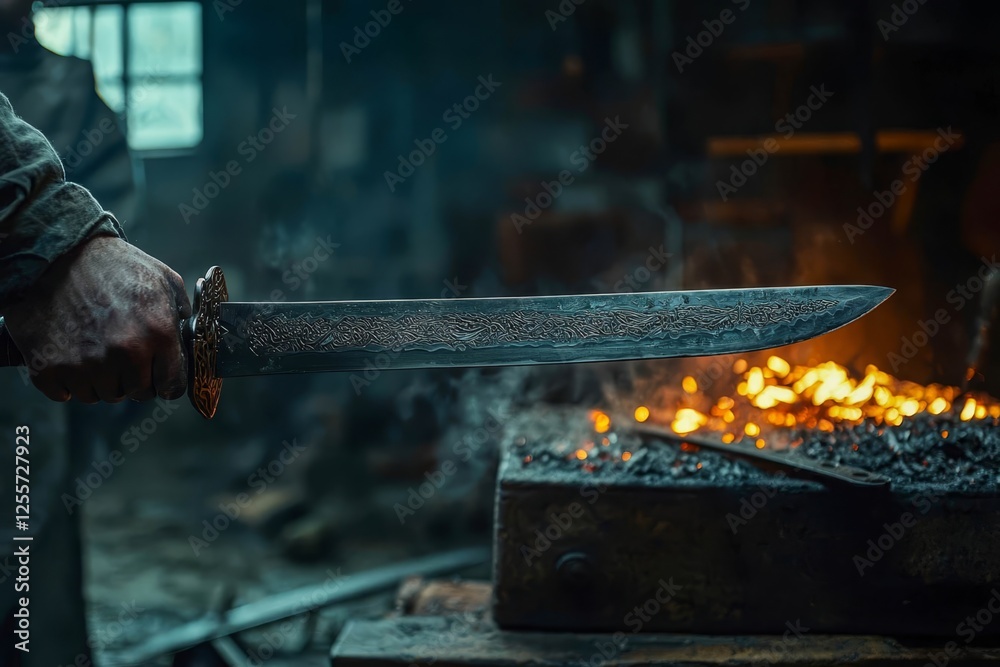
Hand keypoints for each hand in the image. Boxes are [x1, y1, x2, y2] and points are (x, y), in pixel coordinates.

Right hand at [4, 236, 190, 402]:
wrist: (58, 252)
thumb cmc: (115, 266)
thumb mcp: (163, 280)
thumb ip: (182, 314)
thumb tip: (190, 340)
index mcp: (159, 333)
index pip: (172, 387)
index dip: (166, 382)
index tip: (158, 375)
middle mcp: (125, 352)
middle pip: (137, 393)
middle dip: (134, 378)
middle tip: (122, 355)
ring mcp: (86, 363)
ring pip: (101, 396)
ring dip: (100, 380)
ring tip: (94, 348)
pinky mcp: (49, 367)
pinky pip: (65, 394)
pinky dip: (66, 381)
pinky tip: (69, 355)